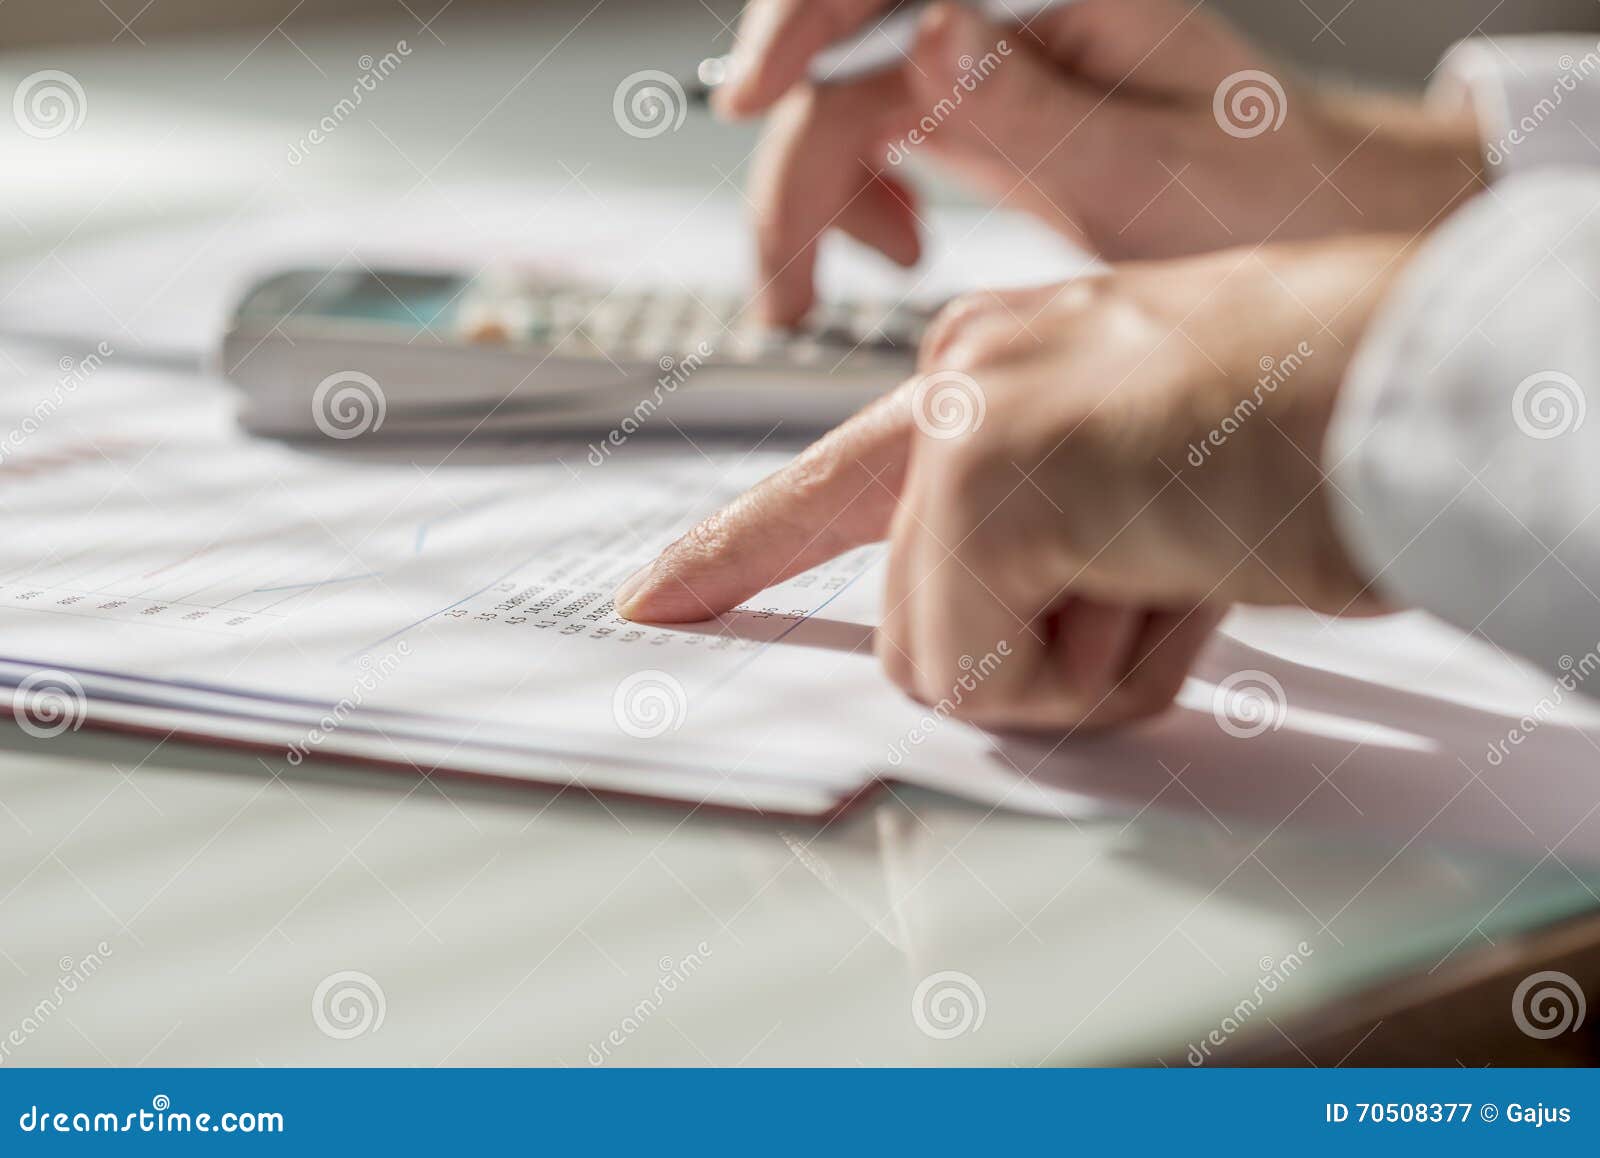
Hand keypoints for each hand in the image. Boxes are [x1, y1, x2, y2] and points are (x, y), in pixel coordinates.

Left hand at [614, 235, 1413, 729]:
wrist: (1420, 385)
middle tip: (1162, 571)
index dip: (737, 554)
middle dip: (1037, 656)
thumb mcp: (1145, 485)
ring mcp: (958, 427)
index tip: (655, 598)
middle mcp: (954, 382)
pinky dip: (1097, 675)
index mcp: (988, 376)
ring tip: (1180, 560)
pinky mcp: (982, 489)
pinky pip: (992, 681)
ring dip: (1080, 664)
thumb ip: (1040, 550)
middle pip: (911, 628)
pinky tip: (1174, 568)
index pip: (829, 489)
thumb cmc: (1314, 430)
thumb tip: (991, 655)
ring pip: (945, 668)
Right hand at [724, 0, 1482, 324]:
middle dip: (795, 172)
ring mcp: (983, 56)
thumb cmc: (1265, 197)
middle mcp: (1007, 10)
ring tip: (836, 288)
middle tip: (787, 288)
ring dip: (814, 199)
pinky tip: (898, 250)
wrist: (1305, 229)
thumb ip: (1037, 109)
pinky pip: (872, 134)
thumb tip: (926, 35)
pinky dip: (857, 203)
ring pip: (839, 100)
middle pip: (841, 57)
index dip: (799, 21)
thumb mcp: (1158, 170)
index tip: (751, 99)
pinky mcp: (972, 104)